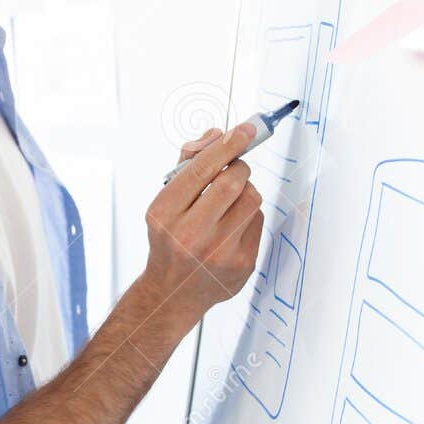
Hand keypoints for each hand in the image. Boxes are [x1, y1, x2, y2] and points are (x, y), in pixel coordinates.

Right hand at [136, 122, 264, 333]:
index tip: (244, 130)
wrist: (172, 293)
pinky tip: (232, 226)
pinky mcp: (242, 265)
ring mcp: (219, 253)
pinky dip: (249, 214)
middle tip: (234, 169)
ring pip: (251, 199)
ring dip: (245, 191)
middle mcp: (190, 236)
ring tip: (229, 202)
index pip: (202, 169)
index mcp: (165, 215)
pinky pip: (258, 221)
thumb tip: (218, 133)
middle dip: (238, 167)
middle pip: (232, 182)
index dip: (227, 145)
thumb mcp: (165, 202)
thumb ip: (188, 164)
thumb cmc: (169, 239)